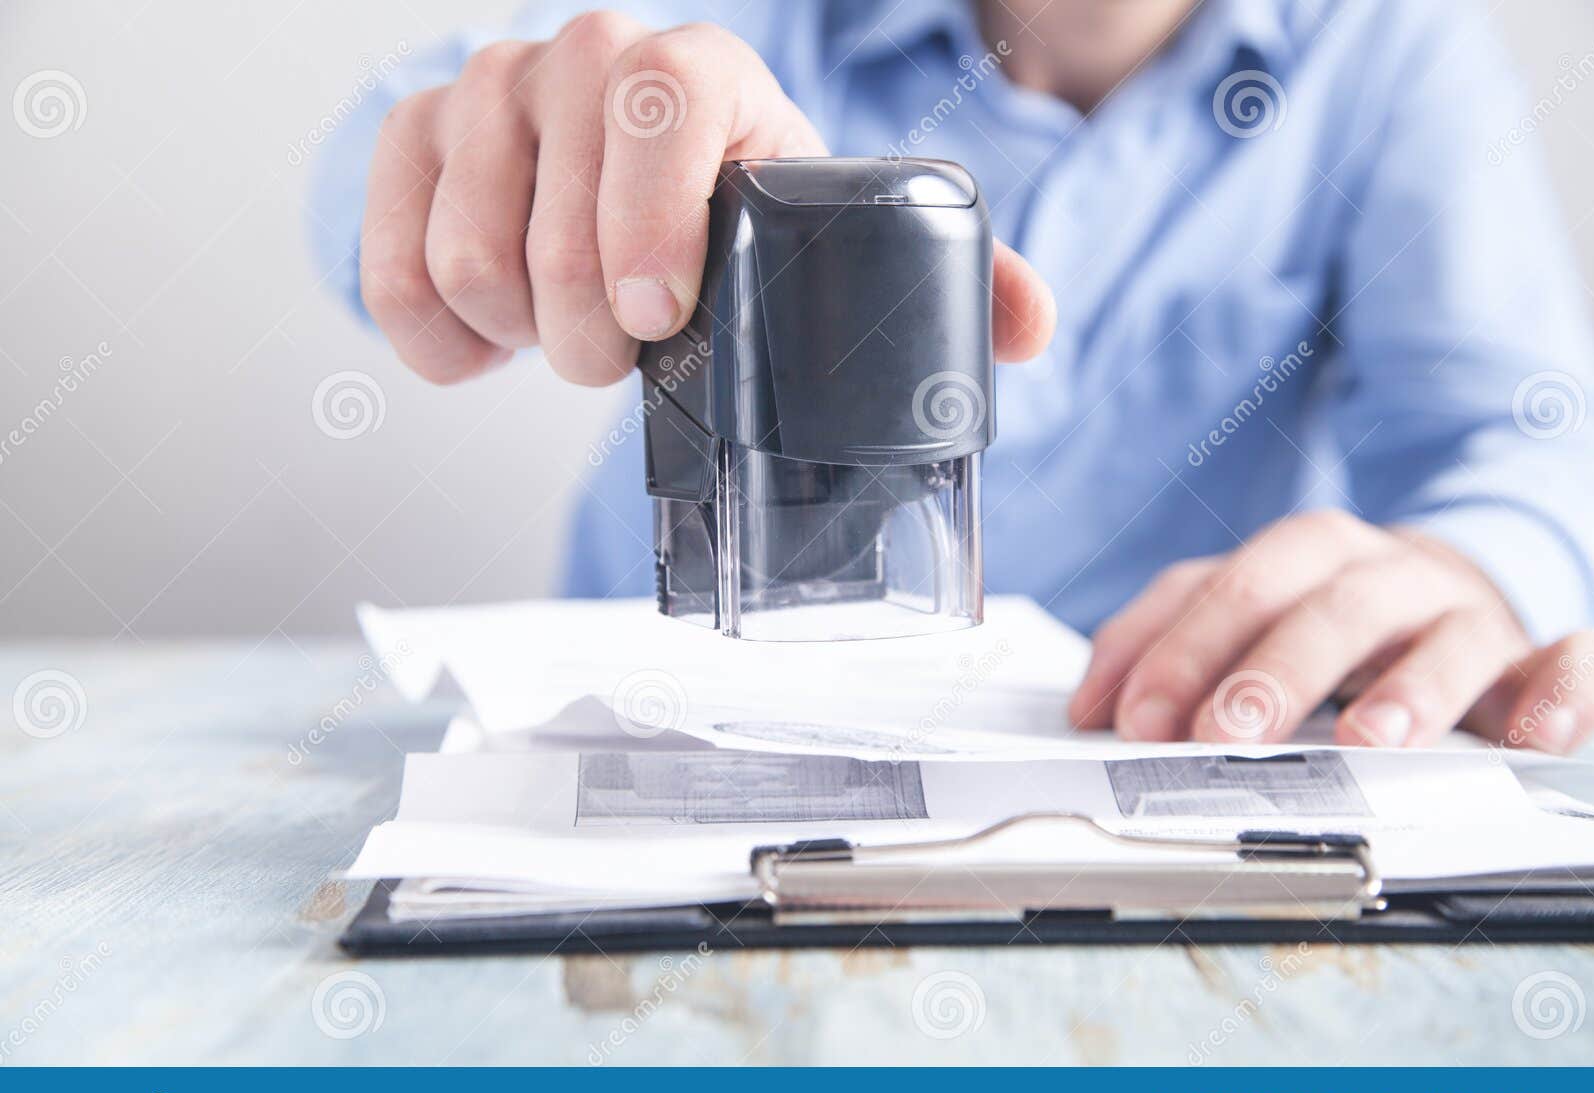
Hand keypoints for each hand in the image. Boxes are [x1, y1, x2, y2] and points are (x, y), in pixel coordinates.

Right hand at [360, 13, 1055, 386]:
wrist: (620, 202)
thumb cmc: (736, 220)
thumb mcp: (838, 238)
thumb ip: (945, 276)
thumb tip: (1028, 329)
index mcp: (703, 77)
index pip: (667, 98)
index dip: (651, 216)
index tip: (658, 319)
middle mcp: (586, 61)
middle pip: (557, 214)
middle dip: (590, 332)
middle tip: (626, 353)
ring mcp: (487, 94)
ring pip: (465, 253)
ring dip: (523, 333)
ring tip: (567, 330)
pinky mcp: (410, 143)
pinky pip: (388, 260)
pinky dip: (435, 334)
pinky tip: (488, 335)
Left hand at [1067, 509, 1562, 747]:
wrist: (1451, 594)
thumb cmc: (1333, 617)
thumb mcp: (1247, 620)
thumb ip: (1170, 649)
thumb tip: (1090, 707)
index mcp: (1299, 554)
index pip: (1221, 587)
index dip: (1169, 651)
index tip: (1124, 720)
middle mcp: (1380, 570)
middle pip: (1321, 602)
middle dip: (1269, 666)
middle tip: (1223, 731)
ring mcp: (1460, 609)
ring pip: (1439, 631)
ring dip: (1404, 686)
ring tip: (1368, 740)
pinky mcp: (1530, 653)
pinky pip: (1567, 660)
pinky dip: (1559, 690)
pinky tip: (1533, 734)